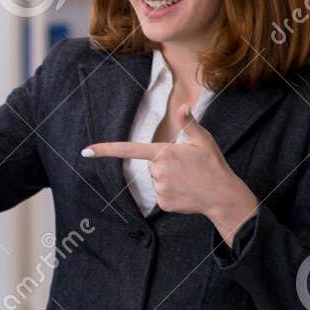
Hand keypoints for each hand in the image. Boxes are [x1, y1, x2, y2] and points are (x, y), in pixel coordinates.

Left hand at [82, 105, 257, 245]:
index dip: (105, 150)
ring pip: (156, 180)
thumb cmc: (213, 164)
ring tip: (189, 179)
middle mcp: (157, 171)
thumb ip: (188, 123)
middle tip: (186, 167)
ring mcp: (159, 189)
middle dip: (164, 164)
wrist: (223, 196)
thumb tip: (182, 106)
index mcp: (163, 153)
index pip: (129, 149)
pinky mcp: (163, 204)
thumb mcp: (202, 140)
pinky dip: (171, 193)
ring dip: (168, 179)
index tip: (86, 151)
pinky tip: (186, 192)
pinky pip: (161, 195)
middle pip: (151, 165)